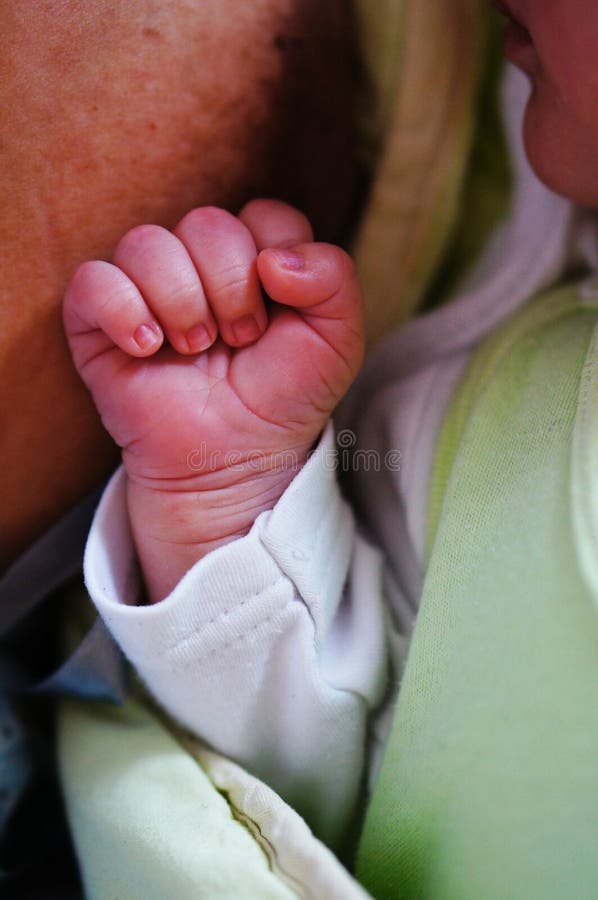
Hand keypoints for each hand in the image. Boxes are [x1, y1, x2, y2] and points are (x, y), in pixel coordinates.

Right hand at [64, 200, 363, 599]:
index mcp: (255, 257)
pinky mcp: (98, 324)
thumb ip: (334, 278)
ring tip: (196, 349)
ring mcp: (146, 290)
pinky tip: (147, 349)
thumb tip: (274, 260)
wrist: (237, 460)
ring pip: (147, 244)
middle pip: (207, 223)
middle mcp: (198, 264)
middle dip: (231, 289)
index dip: (276, 265)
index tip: (276, 320)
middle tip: (239, 342)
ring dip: (181, 303)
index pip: (264, 215)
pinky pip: (93, 282)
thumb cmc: (284, 399)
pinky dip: (123, 311)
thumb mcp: (337, 341)